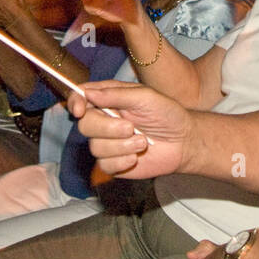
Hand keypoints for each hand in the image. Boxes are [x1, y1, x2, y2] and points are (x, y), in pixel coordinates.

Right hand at [68, 81, 188, 177]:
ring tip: (143, 142)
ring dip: (122, 146)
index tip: (80, 110)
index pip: (81, 96)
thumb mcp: (145, 97)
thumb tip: (88, 93)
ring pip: (95, 147)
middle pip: (85, 125)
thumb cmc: (167, 114)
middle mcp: (104, 119)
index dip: (75, 102)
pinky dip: (122, 161)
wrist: (183, 142)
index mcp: (109, 99)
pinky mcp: (112, 162)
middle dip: (108, 128)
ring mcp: (107, 142)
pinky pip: (104, 165)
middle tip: (131, 128)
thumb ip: (116, 94)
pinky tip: (137, 156)